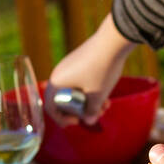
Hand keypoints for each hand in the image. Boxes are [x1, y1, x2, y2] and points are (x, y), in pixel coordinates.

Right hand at [45, 12, 135, 126]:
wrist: (112, 41)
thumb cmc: (101, 70)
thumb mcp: (98, 96)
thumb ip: (92, 112)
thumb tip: (89, 121)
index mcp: (57, 83)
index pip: (51, 107)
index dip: (62, 119)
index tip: (77, 122)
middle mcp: (59, 73)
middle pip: (65, 99)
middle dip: (81, 111)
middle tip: (96, 116)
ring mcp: (68, 65)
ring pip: (75, 90)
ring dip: (89, 102)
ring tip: (106, 106)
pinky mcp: (79, 60)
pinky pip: (80, 80)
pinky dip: (90, 90)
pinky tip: (106, 94)